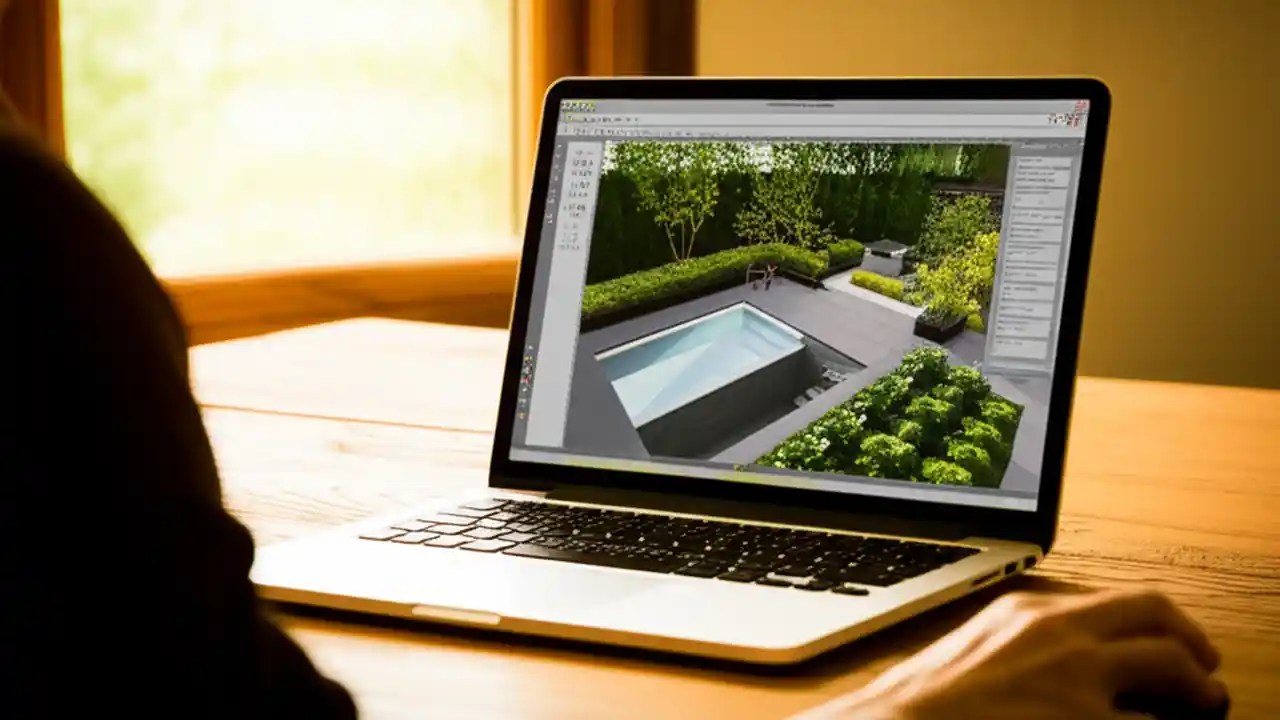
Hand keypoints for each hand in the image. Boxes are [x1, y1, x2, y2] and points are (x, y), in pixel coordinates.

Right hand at [793, 589, 1225, 719]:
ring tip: (1203, 709)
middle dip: (1193, 646)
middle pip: (1158, 617)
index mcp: (1030, 610)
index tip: (1171, 644)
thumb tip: (1076, 668)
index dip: (1161, 625)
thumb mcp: (980, 653)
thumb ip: (1029, 648)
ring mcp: (1078, 681)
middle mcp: (1060, 633)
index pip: (1122, 601)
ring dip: (1199, 693)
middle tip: (1202, 675)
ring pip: (1175, 671)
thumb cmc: (922, 703)